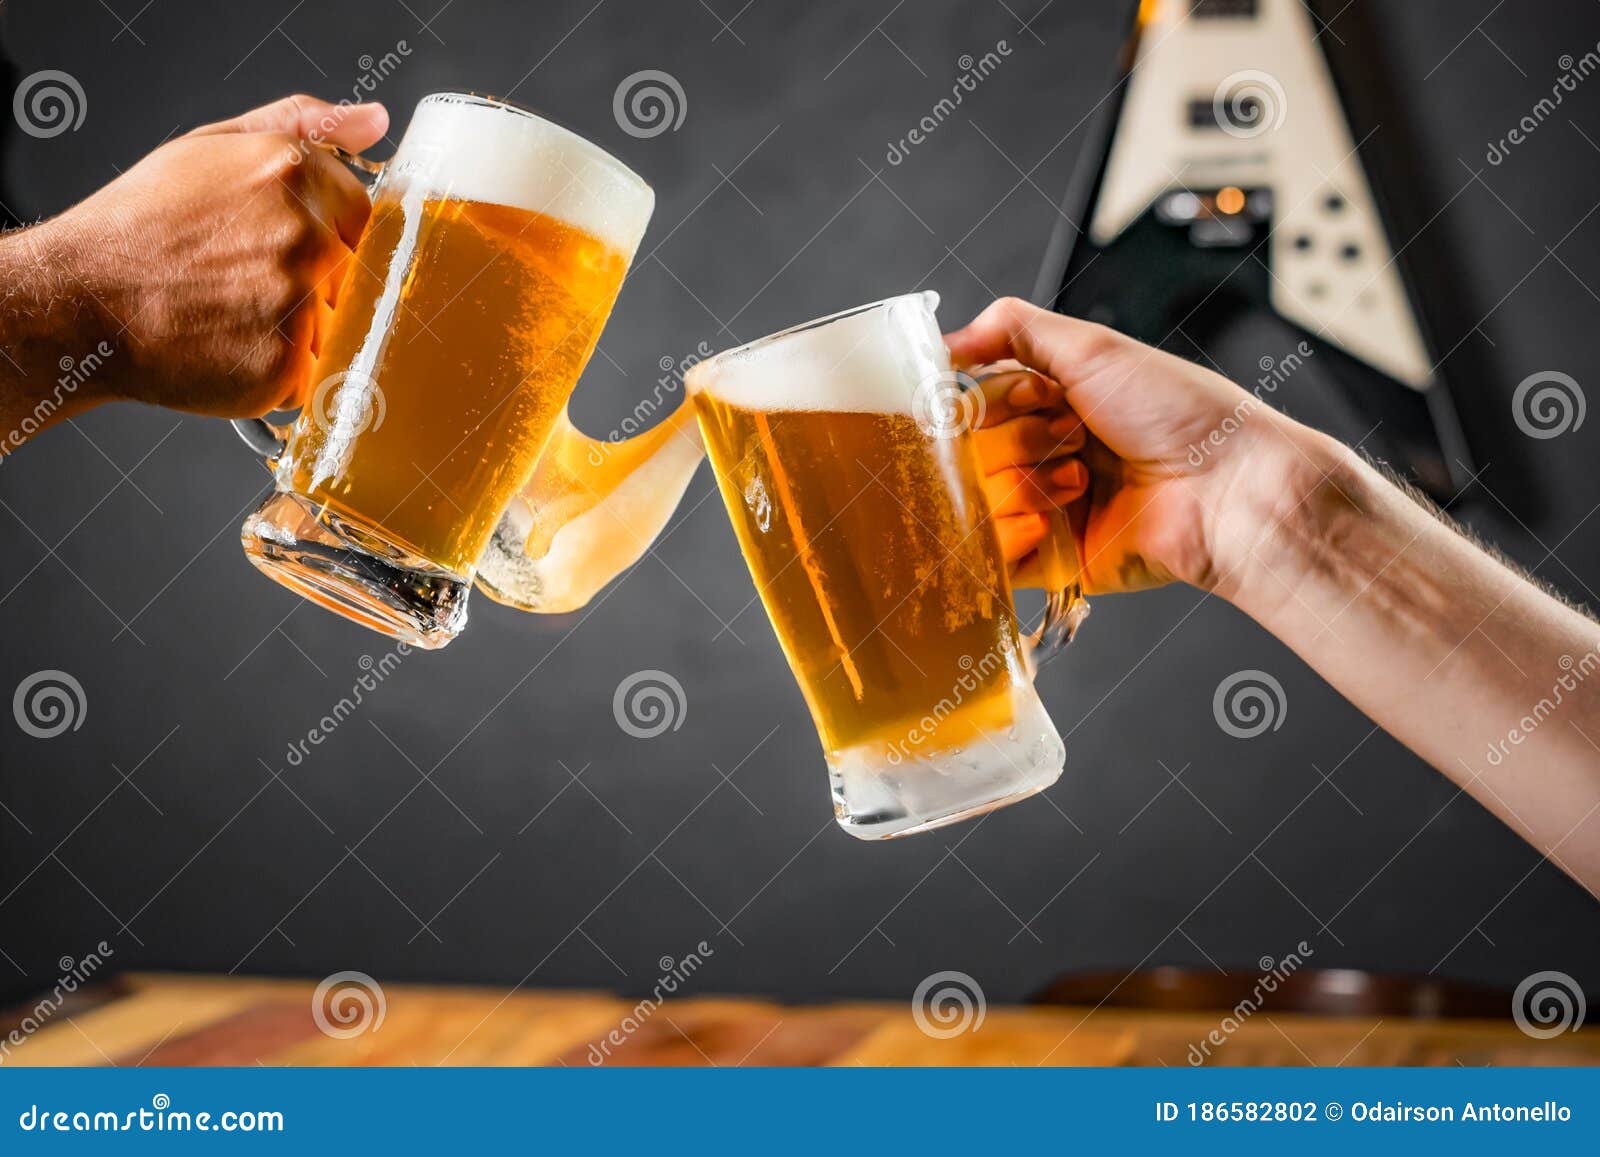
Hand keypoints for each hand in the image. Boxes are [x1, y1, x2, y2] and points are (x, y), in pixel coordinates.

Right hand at [31, 94, 386, 418]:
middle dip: (317, 282)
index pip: (363, 215)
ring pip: (341, 325)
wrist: (82, 301)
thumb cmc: (143, 227)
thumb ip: (303, 126)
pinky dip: (282, 371)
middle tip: (249, 283)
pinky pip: (314, 373)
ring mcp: (297, 303)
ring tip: (237, 314)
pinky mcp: (284, 364)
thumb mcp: (213, 146)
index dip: (326, 235)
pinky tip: (235, 347)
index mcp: (292, 173)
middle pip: (357, 272)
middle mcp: (303, 234)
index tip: (283, 246)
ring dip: (302, 328)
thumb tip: (374, 121)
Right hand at [946, 297, 1338, 599]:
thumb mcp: (1092, 346)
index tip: (1025, 396)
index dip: (986, 401)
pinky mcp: (1053, 562)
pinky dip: (1013, 536)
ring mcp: (1047, 510)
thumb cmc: (1179, 413)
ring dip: (1026, 485)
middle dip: (1016, 441)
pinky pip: (996, 558)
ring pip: (980, 502)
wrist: (1228, 489)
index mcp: (1051, 403)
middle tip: (1071, 436)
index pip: (973, 403)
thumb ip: (1012, 328)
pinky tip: (1055, 521)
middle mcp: (1045, 455)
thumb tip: (945, 341)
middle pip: (971, 453)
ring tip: (1081, 481)